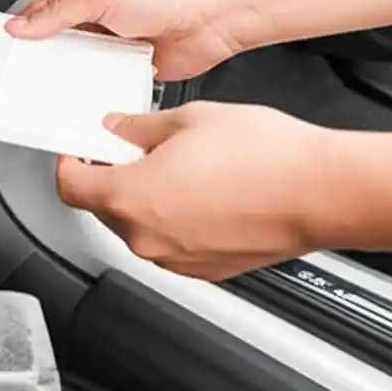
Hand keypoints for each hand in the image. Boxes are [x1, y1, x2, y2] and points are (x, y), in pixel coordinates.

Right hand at [5, 0, 247, 80]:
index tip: (5, 48)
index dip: (22, 29)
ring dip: (70, 75)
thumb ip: (58, 12)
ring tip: (55, 86)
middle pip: (57, 42)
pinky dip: (95, 90)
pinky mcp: (129, 68)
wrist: (212, 18)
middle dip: (42, 57)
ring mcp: (114, 45)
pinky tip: (87, 94)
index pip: (42, 12)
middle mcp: (98, 18)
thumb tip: (21, 25)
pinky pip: (103, 84)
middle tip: (24, 73)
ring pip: (78, 66)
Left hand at [56, 101, 339, 280]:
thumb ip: (138, 128)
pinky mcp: (203, 270)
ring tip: (181, 168)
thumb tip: (117, 129)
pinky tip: (204, 193)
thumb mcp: (189, 120)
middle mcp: (146, 239)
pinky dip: (174, 220)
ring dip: (145, 200)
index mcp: (130, 199)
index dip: (70, 162)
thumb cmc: (267, 158)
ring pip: (138, 228)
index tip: (81, 150)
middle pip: (102, 208)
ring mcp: (175, 260)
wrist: (321, 192)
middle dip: (111, 177)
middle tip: (135, 149)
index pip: (70, 187)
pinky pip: (171, 244)